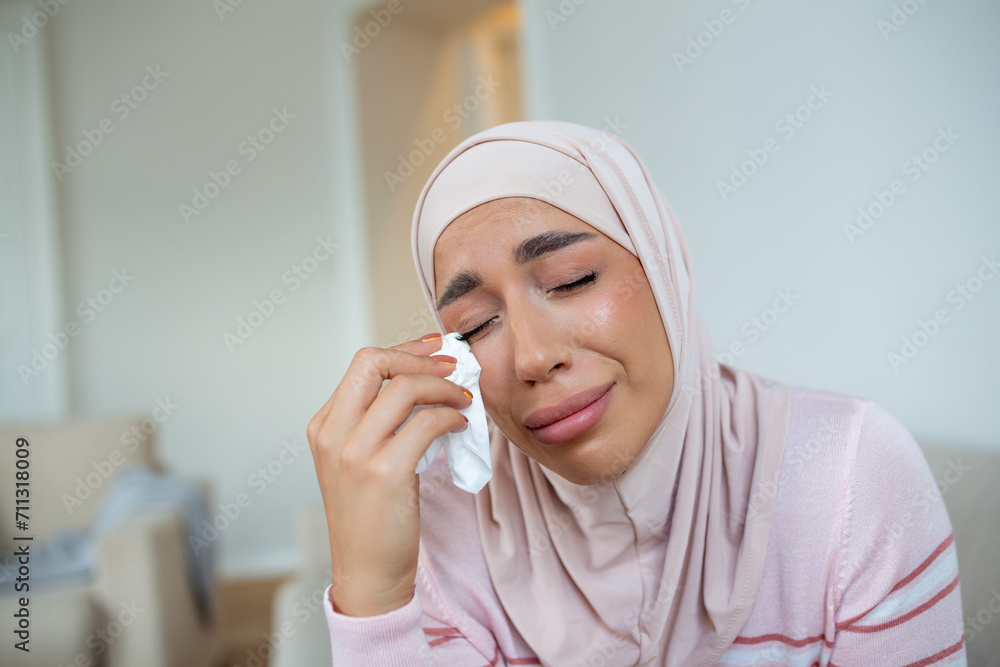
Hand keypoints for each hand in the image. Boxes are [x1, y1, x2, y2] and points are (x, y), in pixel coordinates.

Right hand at [306, 334, 471, 616]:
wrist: (367, 572)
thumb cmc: (371, 517)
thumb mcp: (358, 460)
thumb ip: (377, 422)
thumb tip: (425, 382)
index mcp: (324, 425)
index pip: (364, 364)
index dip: (405, 351)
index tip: (436, 350)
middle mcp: (333, 434)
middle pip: (375, 363)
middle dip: (421, 358)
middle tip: (454, 368)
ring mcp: (355, 453)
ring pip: (406, 390)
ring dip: (445, 388)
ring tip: (464, 401)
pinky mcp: (384, 473)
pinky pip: (427, 423)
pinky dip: (451, 418)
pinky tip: (461, 427)